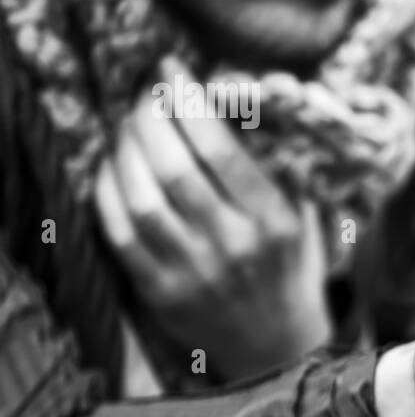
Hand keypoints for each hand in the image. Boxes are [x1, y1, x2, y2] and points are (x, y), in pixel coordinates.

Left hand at [94, 59, 332, 381]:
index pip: (221, 151)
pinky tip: (113, 168)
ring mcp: (195, 273)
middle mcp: (234, 247)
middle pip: (175, 168)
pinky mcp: (162, 293)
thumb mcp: (304, 214)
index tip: (173, 71)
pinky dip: (108, 193)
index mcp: (275, 221)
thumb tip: (241, 95)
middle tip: (146, 96)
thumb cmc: (292, 265)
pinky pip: (120, 234)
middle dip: (151, 119)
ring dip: (125, 152)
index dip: (188, 103)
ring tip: (129, 128)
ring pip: (141, 199)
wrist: (279, 344)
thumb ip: (280, 162)